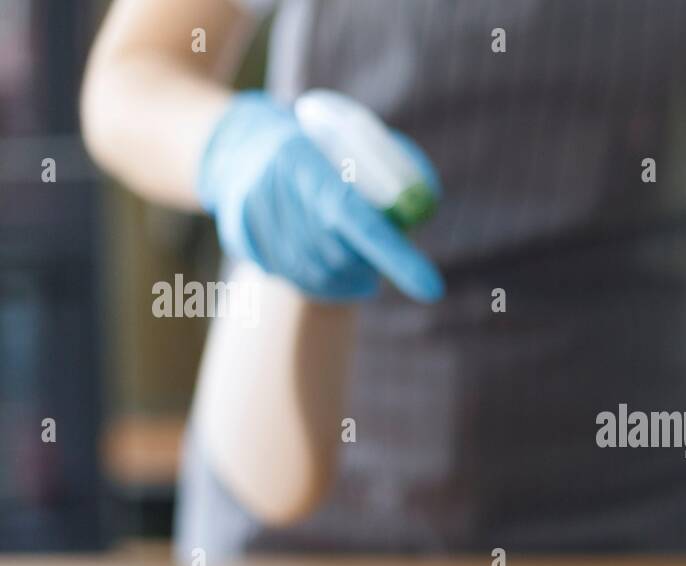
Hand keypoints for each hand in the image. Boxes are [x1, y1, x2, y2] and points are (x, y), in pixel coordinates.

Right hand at [197, 91, 442, 301]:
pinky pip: (294, 278)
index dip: (396, 256)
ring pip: (317, 274)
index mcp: (300, 160)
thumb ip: (379, 166)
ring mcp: (251, 218)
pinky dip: (323, 283)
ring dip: (349, 278)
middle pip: (338, 253)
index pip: (358, 220)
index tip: (432, 288)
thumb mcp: (341, 136)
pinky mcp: (243, 240)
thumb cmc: (307, 141)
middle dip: (370, 264)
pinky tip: (333, 272)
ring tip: (363, 269)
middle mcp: (270, 189)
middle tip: (387, 261)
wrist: (231, 143)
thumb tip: (420, 206)